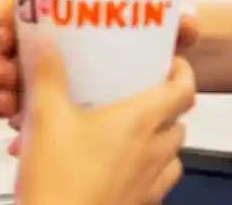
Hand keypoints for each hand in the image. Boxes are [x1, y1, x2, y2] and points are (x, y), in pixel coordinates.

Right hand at [15, 36, 194, 204]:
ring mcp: (151, 181)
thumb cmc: (57, 180)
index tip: (172, 65)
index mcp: (141, 121)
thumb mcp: (45, 117)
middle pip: (181, 122)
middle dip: (170, 107)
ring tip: (139, 132)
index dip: (184, 73)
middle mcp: (155, 150)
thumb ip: (48, 75)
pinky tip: (126, 168)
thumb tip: (46, 42)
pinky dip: (152, 171)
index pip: (185, 90)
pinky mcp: (141, 203)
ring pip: (174, 155)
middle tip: (147, 95)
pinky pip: (159, 182)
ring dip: (163, 140)